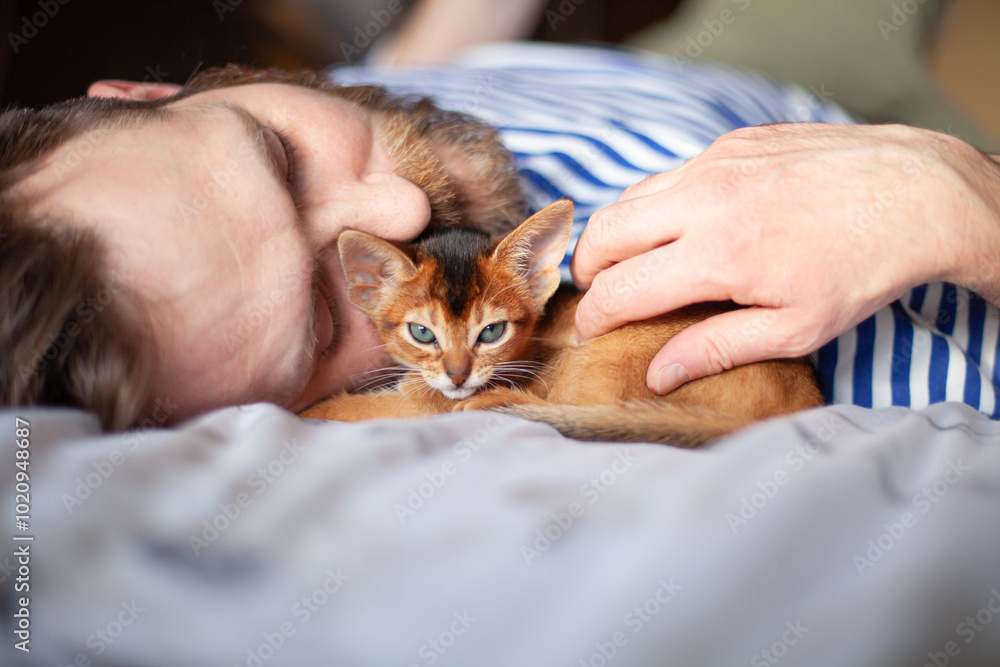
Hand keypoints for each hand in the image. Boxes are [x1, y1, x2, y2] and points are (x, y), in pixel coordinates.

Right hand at [571, 123, 999, 394]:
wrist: (915, 193)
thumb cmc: (862, 269)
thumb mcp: (795, 329)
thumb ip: (716, 349)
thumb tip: (657, 375)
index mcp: (716, 256)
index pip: (620, 289)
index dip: (595, 315)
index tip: (592, 330)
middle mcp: (704, 201)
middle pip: (605, 232)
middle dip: (587, 269)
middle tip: (598, 293)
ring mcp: (717, 163)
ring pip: (631, 196)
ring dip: (618, 232)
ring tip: (632, 261)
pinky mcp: (734, 141)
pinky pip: (672, 172)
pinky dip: (661, 203)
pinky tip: (685, 226)